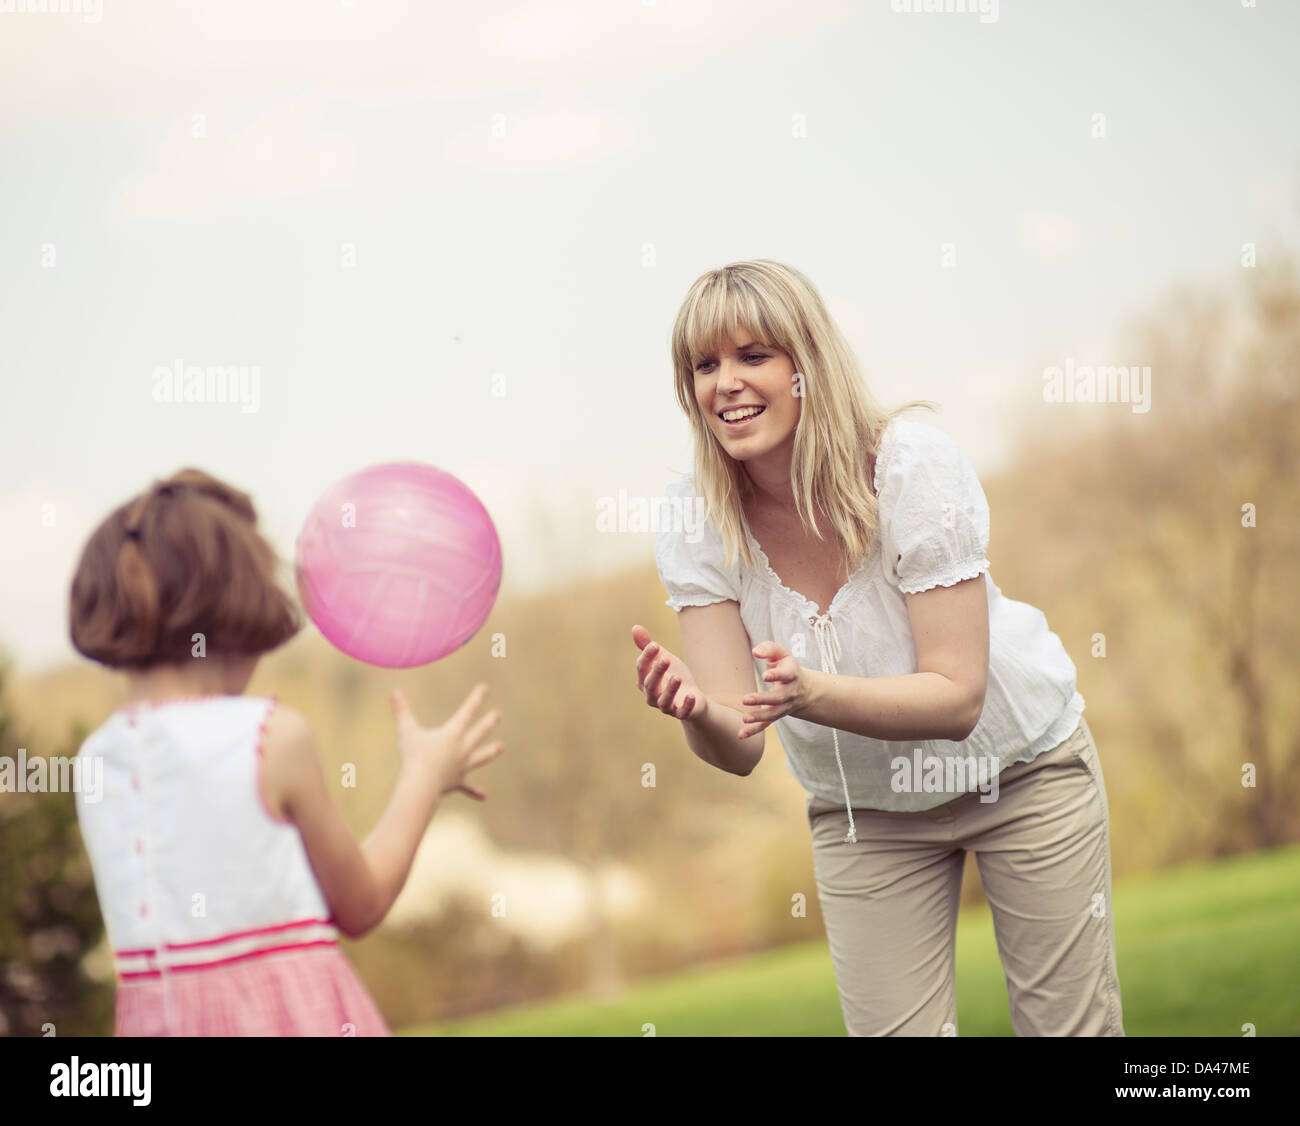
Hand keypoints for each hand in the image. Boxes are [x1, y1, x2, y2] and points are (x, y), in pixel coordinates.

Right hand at [390, 684, 503, 799]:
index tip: (485, 688)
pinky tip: (484, 796)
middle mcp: (462, 748)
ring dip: (491, 751)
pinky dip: (475, 791)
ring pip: (481, 757)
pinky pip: (468, 787)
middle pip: (479, 732)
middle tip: (497, 714)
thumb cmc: (413, 757)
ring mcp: (462, 766)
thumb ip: (402, 710)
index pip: (467, 711)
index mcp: (452, 734)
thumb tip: (394, 691)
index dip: (476, 698)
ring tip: (500, 746)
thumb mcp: (406, 731)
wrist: (421, 786)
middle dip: (489, 722)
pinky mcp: (457, 782)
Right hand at [632, 624, 708, 722]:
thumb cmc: (673, 677)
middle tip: (666, 658)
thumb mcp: (663, 659)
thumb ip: (648, 646)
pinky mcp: (681, 713)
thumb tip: (635, 627)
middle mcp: (652, 696)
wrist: (692, 699)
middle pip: (650, 685)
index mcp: (645, 681)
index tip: (655, 645)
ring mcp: (666, 706)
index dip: (647, 657)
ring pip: (663, 701)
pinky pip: (682, 712)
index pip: (641, 669)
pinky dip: (686, 705)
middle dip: (657, 672)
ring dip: (670, 689)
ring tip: (677, 677)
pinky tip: (691, 696)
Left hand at [738, 641, 807, 738]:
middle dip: (762, 699)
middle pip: (778, 698)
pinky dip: (754, 730)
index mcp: (792, 674)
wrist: (805, 690)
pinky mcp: (776, 715)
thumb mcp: (782, 654)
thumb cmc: (787, 667)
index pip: (786, 675)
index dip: (776, 675)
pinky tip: (740, 735)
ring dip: (758, 717)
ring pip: (773, 714)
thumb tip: (755, 651)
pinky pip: (766, 725)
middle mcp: (790, 692)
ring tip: (744, 718)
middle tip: (745, 699)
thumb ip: (769, 648)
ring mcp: (784, 706)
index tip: (765, 675)